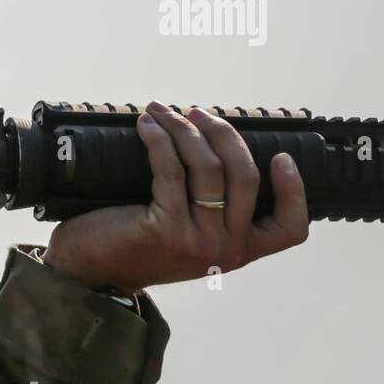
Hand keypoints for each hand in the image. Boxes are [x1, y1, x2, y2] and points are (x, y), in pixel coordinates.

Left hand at [41, 101, 309, 292]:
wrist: (88, 272)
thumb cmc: (136, 244)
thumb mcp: (189, 234)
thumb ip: (214, 210)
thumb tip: (219, 146)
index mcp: (239, 252)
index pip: (289, 228)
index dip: (294, 190)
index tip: (282, 157)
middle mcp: (226, 250)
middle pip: (244, 176)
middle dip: (222, 133)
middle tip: (197, 113)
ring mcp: (198, 241)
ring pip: (208, 167)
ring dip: (185, 129)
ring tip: (163, 110)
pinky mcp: (166, 229)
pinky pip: (170, 169)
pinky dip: (159, 139)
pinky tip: (147, 125)